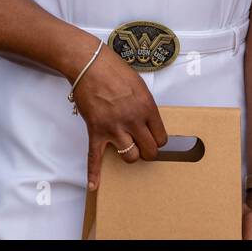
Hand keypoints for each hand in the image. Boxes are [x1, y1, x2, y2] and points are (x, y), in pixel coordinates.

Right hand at [72, 48, 167, 191]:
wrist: (90, 65)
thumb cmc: (115, 70)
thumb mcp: (140, 86)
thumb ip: (146, 106)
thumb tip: (148, 121)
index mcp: (147, 108)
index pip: (161, 138)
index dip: (158, 141)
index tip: (153, 139)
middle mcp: (133, 120)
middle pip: (148, 151)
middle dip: (147, 151)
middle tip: (143, 146)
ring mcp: (114, 127)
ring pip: (129, 156)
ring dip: (129, 155)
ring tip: (127, 149)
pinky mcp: (96, 130)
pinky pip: (95, 157)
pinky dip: (93, 173)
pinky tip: (94, 185)